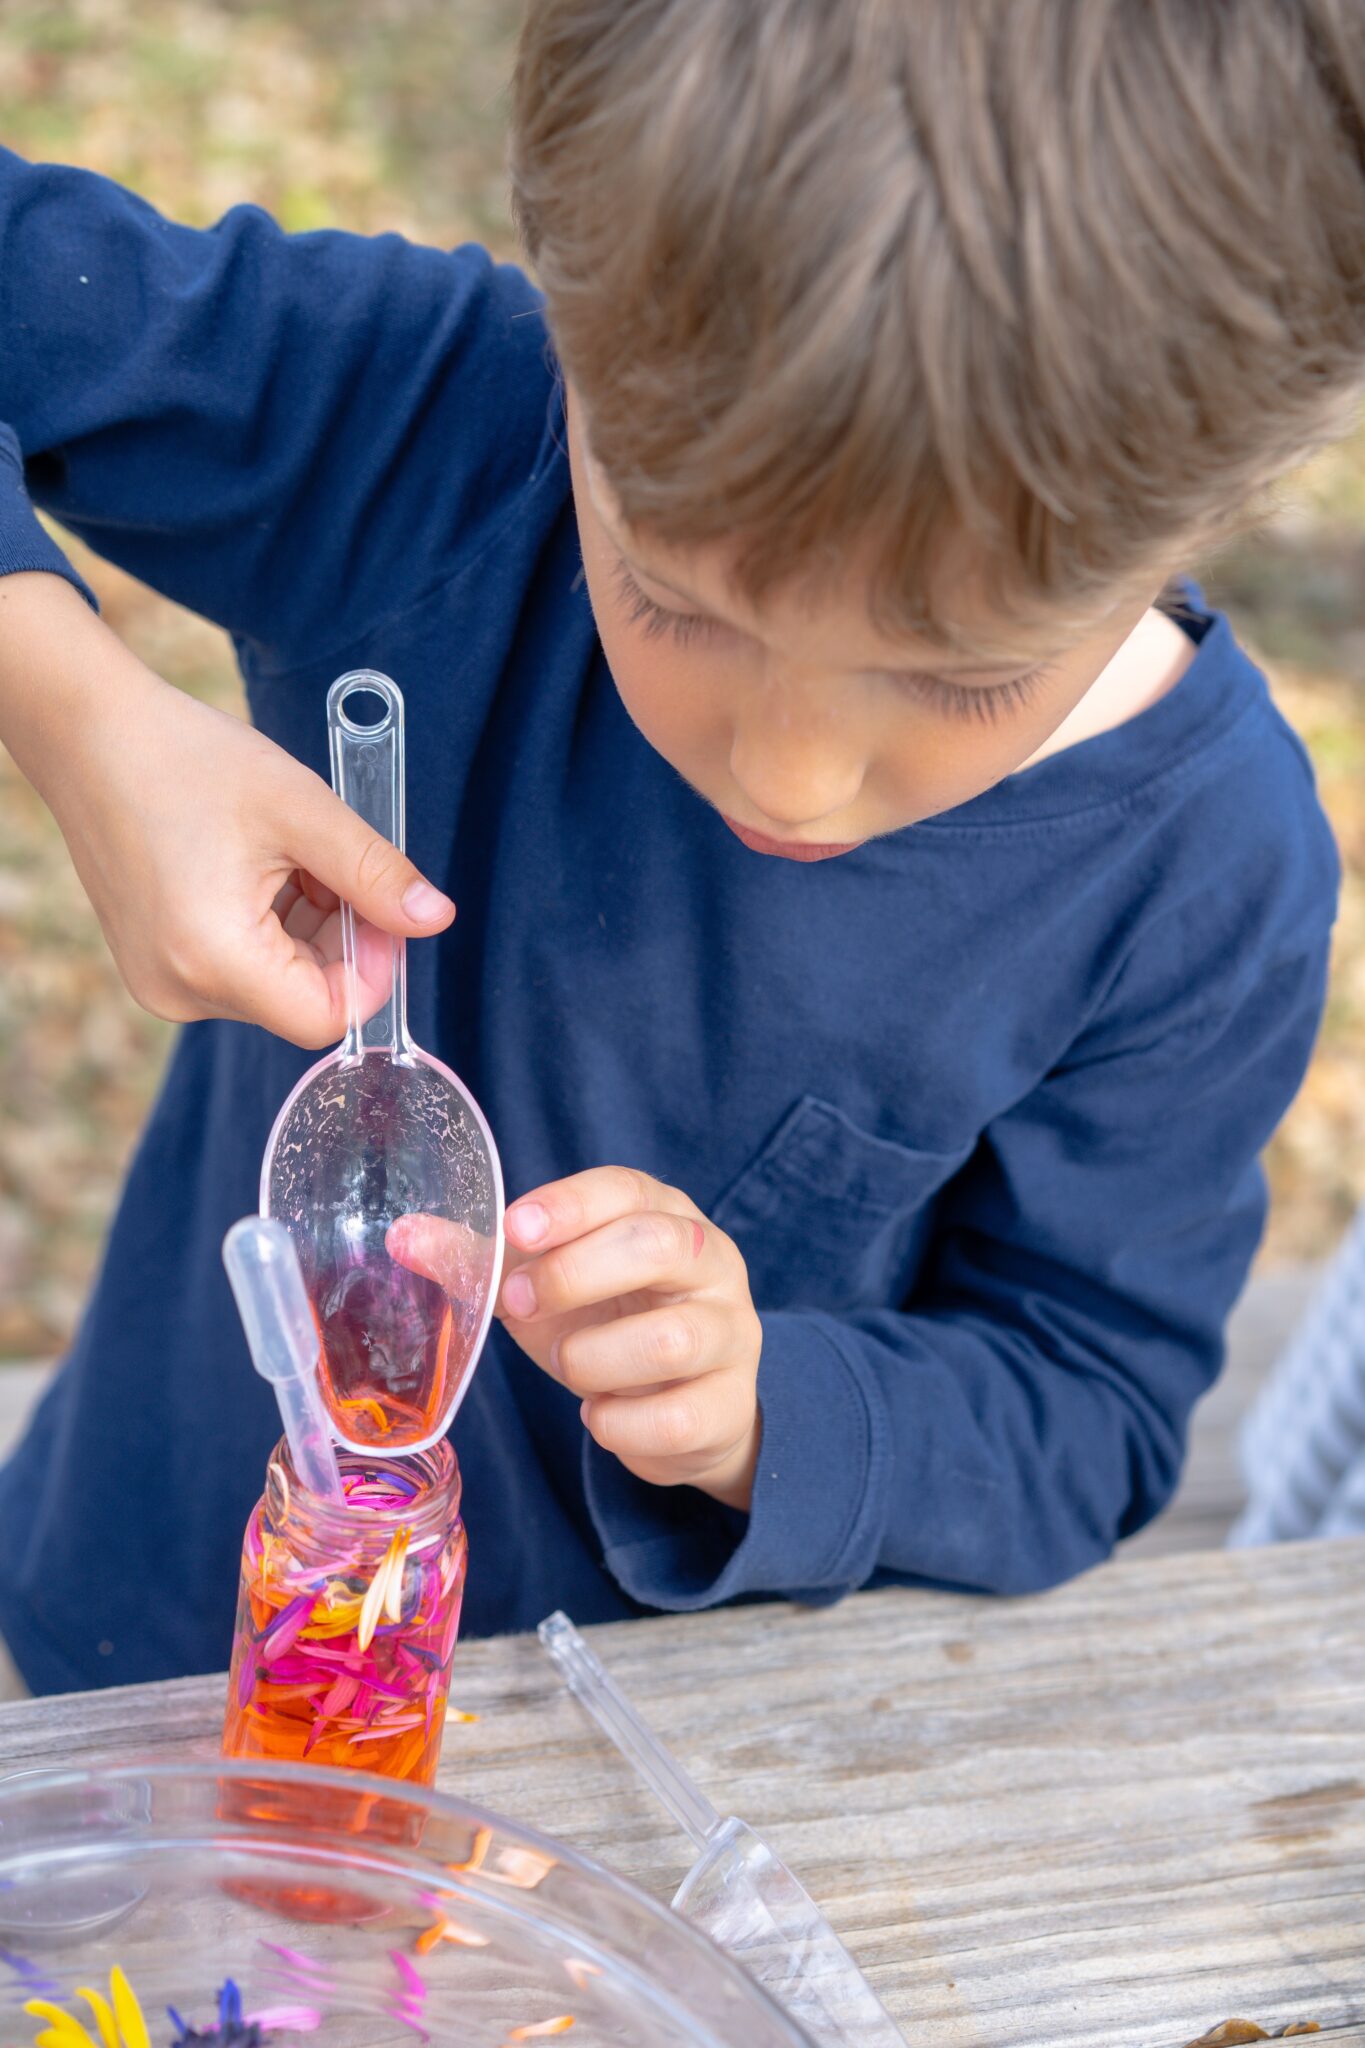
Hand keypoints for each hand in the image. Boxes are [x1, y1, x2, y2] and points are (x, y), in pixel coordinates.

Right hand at [0, 574, 453, 1045]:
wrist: (90, 735)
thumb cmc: (188, 761)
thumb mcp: (301, 810)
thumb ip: (375, 874)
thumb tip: (435, 919)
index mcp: (213, 960)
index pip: (326, 1017)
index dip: (371, 967)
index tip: (380, 906)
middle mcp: (179, 991)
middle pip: (303, 1001)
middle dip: (340, 938)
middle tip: (334, 863)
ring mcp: (161, 983)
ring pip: (277, 984)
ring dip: (307, 928)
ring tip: (289, 856)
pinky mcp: (156, 965)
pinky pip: (239, 969)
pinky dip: (270, 927)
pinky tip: (259, 867)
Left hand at [496, 1168, 762, 1510]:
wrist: (687, 1405)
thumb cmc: (612, 1322)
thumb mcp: (549, 1283)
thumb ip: (484, 1260)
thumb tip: (401, 1236)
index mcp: (665, 1216)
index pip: (627, 1190)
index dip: (569, 1206)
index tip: (515, 1230)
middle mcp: (712, 1264)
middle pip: (660, 1245)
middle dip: (575, 1274)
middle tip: (519, 1305)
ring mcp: (731, 1333)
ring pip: (669, 1338)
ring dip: (594, 1359)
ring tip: (569, 1364)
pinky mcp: (730, 1404)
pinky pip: (673, 1418)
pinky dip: (618, 1424)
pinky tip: (601, 1415)